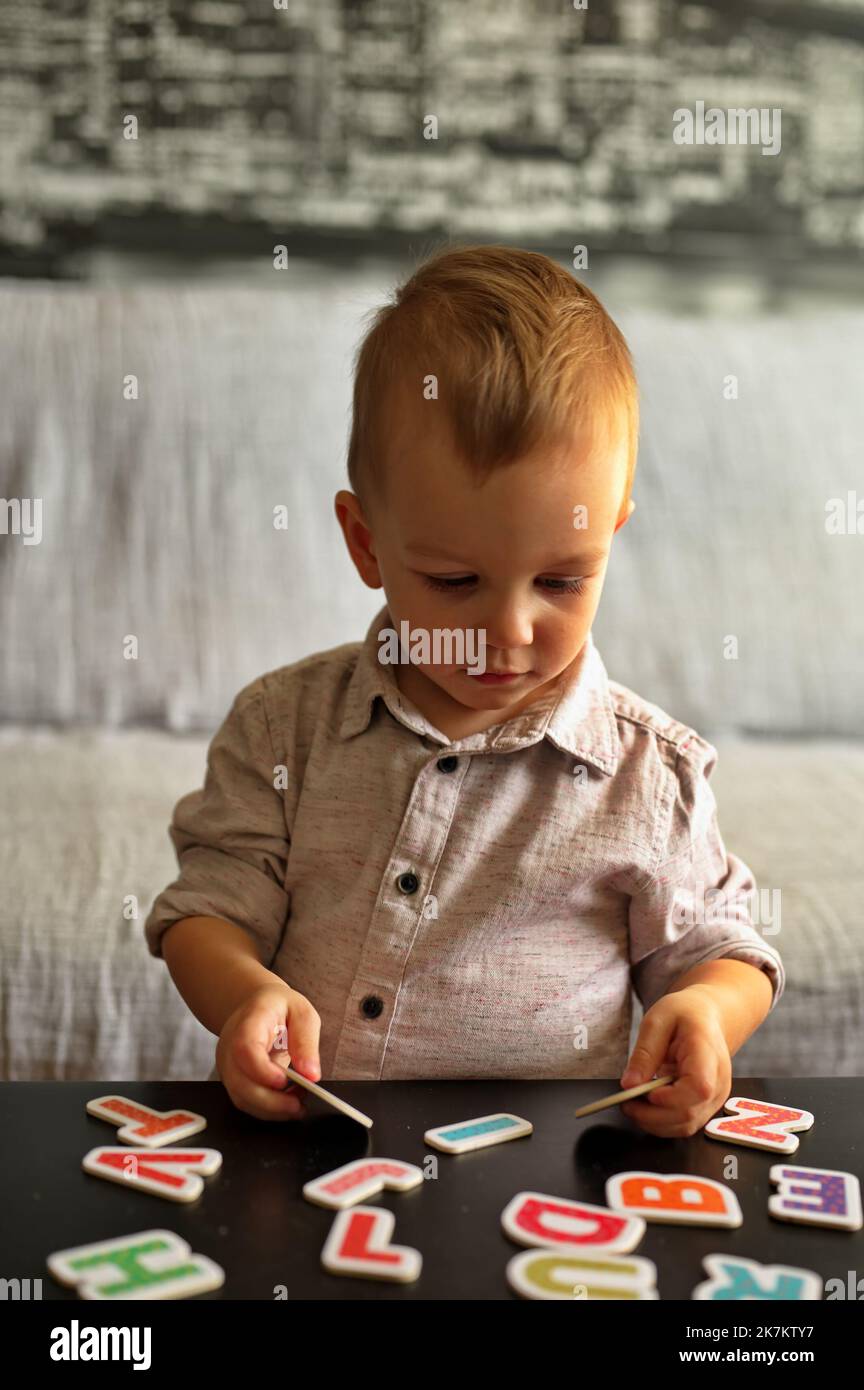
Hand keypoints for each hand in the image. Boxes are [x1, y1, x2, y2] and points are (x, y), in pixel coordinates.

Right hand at [215, 983, 321, 1121]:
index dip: (262, 1070)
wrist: (255, 1005)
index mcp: (249, 1022)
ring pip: (241, 1098)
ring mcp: (228, 1065)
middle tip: (298, 1105)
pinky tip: (286, 1102)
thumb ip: (306, 1042)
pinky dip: (267, 1109)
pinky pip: (246, 1102)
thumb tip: (311, 1074)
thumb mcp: (302, 1013)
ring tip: (297, 1103)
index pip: (245, 1049)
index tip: (284, 1082)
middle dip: (271, 1102)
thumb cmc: (278, 1007)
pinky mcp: (233, 1079)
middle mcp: (230, 1046)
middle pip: (240, 1082)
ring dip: (271, 1109)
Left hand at [618, 986, 731, 1137]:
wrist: (707, 1016)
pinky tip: (647, 1109)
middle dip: (652, 1115)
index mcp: (708, 1053)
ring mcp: (715, 1097)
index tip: (645, 1093)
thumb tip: (629, 1085)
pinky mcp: (707, 1106)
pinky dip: (663, 1123)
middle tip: (625, 1103)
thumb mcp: (657, 1021)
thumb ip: (644, 1054)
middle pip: (689, 1113)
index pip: (698, 1087)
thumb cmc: (685, 1014)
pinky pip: (685, 1124)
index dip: (670, 1098)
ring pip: (686, 1125)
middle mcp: (718, 1081)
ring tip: (633, 1106)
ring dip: (655, 1123)